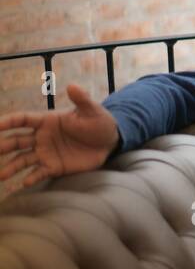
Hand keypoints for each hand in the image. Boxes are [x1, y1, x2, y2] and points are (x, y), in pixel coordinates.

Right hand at [0, 84, 119, 190]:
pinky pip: (39, 173)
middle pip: (17, 141)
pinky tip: (24, 183)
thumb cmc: (98, 122)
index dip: (8, 122)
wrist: (110, 142)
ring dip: (11, 166)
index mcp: (46, 121)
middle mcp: (41, 137)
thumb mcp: (92, 110)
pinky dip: (32, 178)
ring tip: (1, 176)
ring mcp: (46, 153)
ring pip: (23, 160)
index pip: (22, 119)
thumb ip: (81, 99)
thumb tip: (72, 85)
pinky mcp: (54, 167)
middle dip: (4, 146)